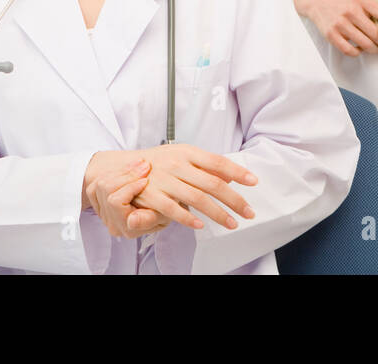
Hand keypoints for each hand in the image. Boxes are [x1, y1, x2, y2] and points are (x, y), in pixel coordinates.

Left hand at [83, 156, 167, 238]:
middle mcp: (111, 223)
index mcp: (125, 229)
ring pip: (101, 184)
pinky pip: (96, 183)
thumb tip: (131, 221)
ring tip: (140, 164)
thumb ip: (148, 219)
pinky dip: (113, 173)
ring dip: (121, 171)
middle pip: (106, 189)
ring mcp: (103, 213)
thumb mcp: (163, 216)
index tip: (146, 180)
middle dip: (127, 175)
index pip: (115, 201)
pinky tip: (130, 169)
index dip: (130, 187)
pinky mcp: (99, 203)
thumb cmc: (164, 210)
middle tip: (146, 166)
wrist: (163, 204)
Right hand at [128, 144, 259, 231]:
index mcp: (187, 152)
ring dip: (217, 213)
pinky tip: (200, 226)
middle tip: (249, 212)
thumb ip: (206, 166)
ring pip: (197, 198)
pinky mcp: (152, 195)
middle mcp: (178, 164)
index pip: (218, 161)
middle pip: (212, 183)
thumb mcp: (183, 156)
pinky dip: (188, 218)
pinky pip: (173, 209)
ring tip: (232, 223)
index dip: (237, 172)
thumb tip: (232, 176)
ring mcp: (165, 179)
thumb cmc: (158, 162)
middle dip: (234, 199)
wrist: (123, 167)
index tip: (253, 182)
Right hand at [303, 0, 377, 56]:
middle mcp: (351, 11)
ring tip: (374, 48)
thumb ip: (375, 11)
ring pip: (365, 44)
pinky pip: (350, 50)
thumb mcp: (361, 0)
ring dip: (373, 49)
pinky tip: (359, 48)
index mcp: (361, 0)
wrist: (320, 3)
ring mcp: (340, 23)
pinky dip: (358, 52)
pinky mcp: (331, 34)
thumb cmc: (345, 4)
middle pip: (376, 33)